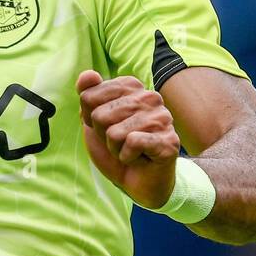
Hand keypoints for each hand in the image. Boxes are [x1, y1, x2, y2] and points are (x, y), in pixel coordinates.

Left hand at [76, 70, 180, 209]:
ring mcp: (162, 118)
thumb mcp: (94, 120)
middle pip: (100, 115)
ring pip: (114, 132)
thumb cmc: (116, 146)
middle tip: (120, 141)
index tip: (106, 127)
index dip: (90, 119)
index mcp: (131, 87)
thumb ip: (88, 94)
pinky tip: (139, 157)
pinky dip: (127, 156)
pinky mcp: (168, 141)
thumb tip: (88, 74)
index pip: (88, 97)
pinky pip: (132, 143)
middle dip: (103, 135)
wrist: (136, 180)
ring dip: (115, 148)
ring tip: (129, 150)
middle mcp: (150, 97)